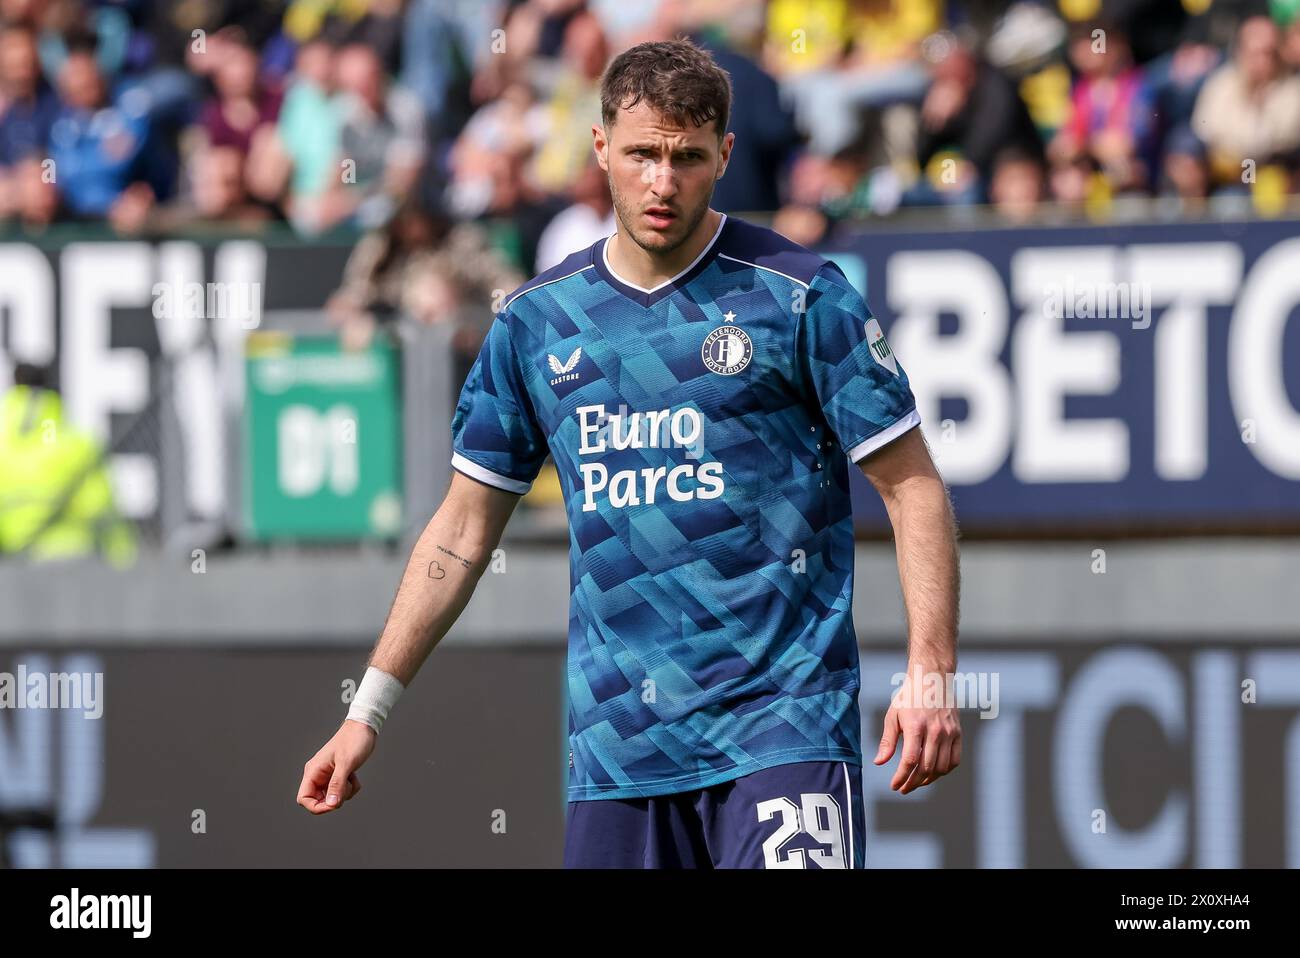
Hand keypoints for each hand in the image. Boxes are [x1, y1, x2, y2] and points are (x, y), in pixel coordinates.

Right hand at [297, 719, 375, 813]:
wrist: (364, 727)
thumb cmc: (353, 740)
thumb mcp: (346, 763)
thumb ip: (337, 784)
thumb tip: (331, 805)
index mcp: (313, 771)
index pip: (303, 798)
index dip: (316, 807)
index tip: (332, 805)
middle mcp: (317, 774)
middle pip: (319, 801)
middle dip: (334, 799)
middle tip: (346, 787)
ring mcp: (327, 775)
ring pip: (332, 797)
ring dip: (344, 792)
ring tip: (351, 778)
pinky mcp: (337, 775)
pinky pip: (341, 791)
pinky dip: (349, 788)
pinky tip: (354, 776)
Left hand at [872, 663, 961, 793]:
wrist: (932, 679)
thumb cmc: (910, 696)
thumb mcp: (893, 716)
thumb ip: (887, 741)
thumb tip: (879, 762)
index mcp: (916, 726)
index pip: (910, 760)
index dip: (902, 777)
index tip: (895, 785)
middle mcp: (935, 731)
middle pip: (926, 767)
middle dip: (913, 783)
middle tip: (904, 788)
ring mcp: (949, 733)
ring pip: (941, 767)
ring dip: (928, 780)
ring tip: (916, 782)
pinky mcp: (958, 733)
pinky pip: (954, 760)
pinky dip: (944, 771)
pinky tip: (933, 773)